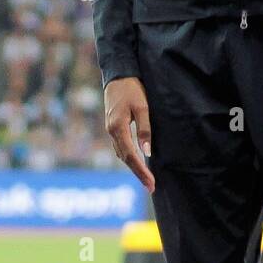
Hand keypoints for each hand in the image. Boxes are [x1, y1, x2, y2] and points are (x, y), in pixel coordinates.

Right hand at [104, 77, 154, 192]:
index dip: (141, 171)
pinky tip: (137, 161)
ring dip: (133, 166)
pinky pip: (121, 147)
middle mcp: (111, 131)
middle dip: (138, 173)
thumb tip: (147, 152)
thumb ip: (145, 129)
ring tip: (147, 178)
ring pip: (122, 154)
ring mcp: (110, 130)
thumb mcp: (142, 107)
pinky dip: (129, 156)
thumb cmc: (132, 89)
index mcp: (118, 128)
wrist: (117, 75)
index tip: (151, 184)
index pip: (130, 156)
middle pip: (125, 159)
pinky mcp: (113, 127)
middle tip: (151, 187)